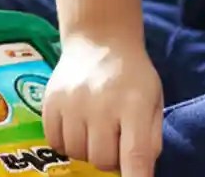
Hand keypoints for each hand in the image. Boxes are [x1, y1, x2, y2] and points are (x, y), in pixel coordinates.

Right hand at [42, 34, 163, 175]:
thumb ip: (150, 138)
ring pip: (77, 154)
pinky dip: (67, 143)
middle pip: (102, 160)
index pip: (135, 155)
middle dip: (111, 159)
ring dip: (88, 150)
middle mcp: (101, 104)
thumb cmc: (132, 76)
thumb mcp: (153, 101)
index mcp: (134, 104)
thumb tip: (138, 173)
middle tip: (115, 139)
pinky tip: (77, 126)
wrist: (99, 40)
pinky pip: (55, 143)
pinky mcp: (51, 101)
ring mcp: (72, 102)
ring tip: (95, 129)